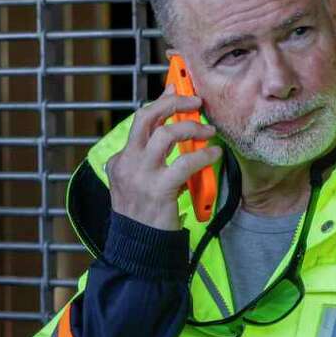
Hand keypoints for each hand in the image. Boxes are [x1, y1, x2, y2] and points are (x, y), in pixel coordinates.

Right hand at [104, 86, 220, 232]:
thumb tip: (172, 133)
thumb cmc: (146, 215)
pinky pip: (185, 162)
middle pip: (146, 117)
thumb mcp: (140, 182)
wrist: (139, 247)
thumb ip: (150, 159)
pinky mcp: (158, 189)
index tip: (176, 88)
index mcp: (121, 160)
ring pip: (165, 134)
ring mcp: (141, 175)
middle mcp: (127, 163)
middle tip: (195, 101)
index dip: (160, 101)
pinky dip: (203, 155)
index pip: (139, 120)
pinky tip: (214, 155)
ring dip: (191, 127)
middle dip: (172, 101)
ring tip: (209, 131)